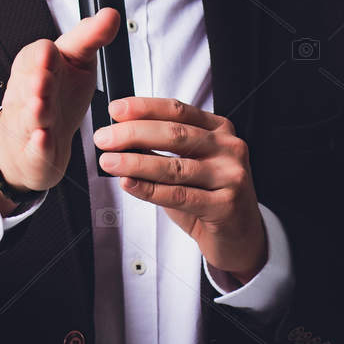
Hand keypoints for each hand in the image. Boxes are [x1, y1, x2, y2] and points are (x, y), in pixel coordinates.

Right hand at [0, 6, 123, 201]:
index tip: (49, 54)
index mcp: (40, 67)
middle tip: (43, 82)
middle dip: (35, 83)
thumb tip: (111, 13)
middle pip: (28, 85)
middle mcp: (29, 93)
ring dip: (34, 113)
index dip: (42, 56)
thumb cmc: (59, 96)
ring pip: (28, 117)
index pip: (36, 55)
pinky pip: (33, 148)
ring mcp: (29, 123)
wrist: (38, 139)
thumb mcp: (77, 62)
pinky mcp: (33, 151)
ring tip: (42, 109)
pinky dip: (37, 144)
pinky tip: (43, 139)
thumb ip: (91, 37)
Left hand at [92, 96, 266, 282]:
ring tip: (109, 161)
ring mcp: (230, 176)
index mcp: (219, 129)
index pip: (177, 110)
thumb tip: (119, 136)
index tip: (115, 110)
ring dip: (135, 162)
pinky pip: (179, 195)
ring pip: (174, 166)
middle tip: (104, 138)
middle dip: (133, 134)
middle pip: (175, 134)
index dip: (143, 108)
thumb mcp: (187, 164)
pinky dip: (148, 189)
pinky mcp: (225, 205)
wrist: (239, 235)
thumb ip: (159, 149)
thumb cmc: (207, 196)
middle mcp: (228, 148)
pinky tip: (128, 183)